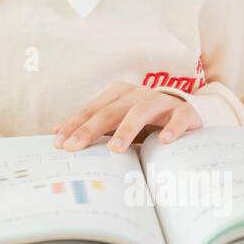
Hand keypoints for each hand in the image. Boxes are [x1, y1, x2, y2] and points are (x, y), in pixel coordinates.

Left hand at [52, 81, 202, 152]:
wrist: (186, 114)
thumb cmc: (145, 121)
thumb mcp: (118, 122)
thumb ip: (93, 127)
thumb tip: (57, 135)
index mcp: (119, 94)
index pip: (92, 110)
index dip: (74, 125)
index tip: (59, 143)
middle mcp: (138, 94)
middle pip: (110, 111)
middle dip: (90, 129)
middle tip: (75, 147)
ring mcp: (161, 101)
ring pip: (141, 111)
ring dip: (126, 129)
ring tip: (115, 148)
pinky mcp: (185, 111)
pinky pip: (179, 117)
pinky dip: (172, 128)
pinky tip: (165, 141)